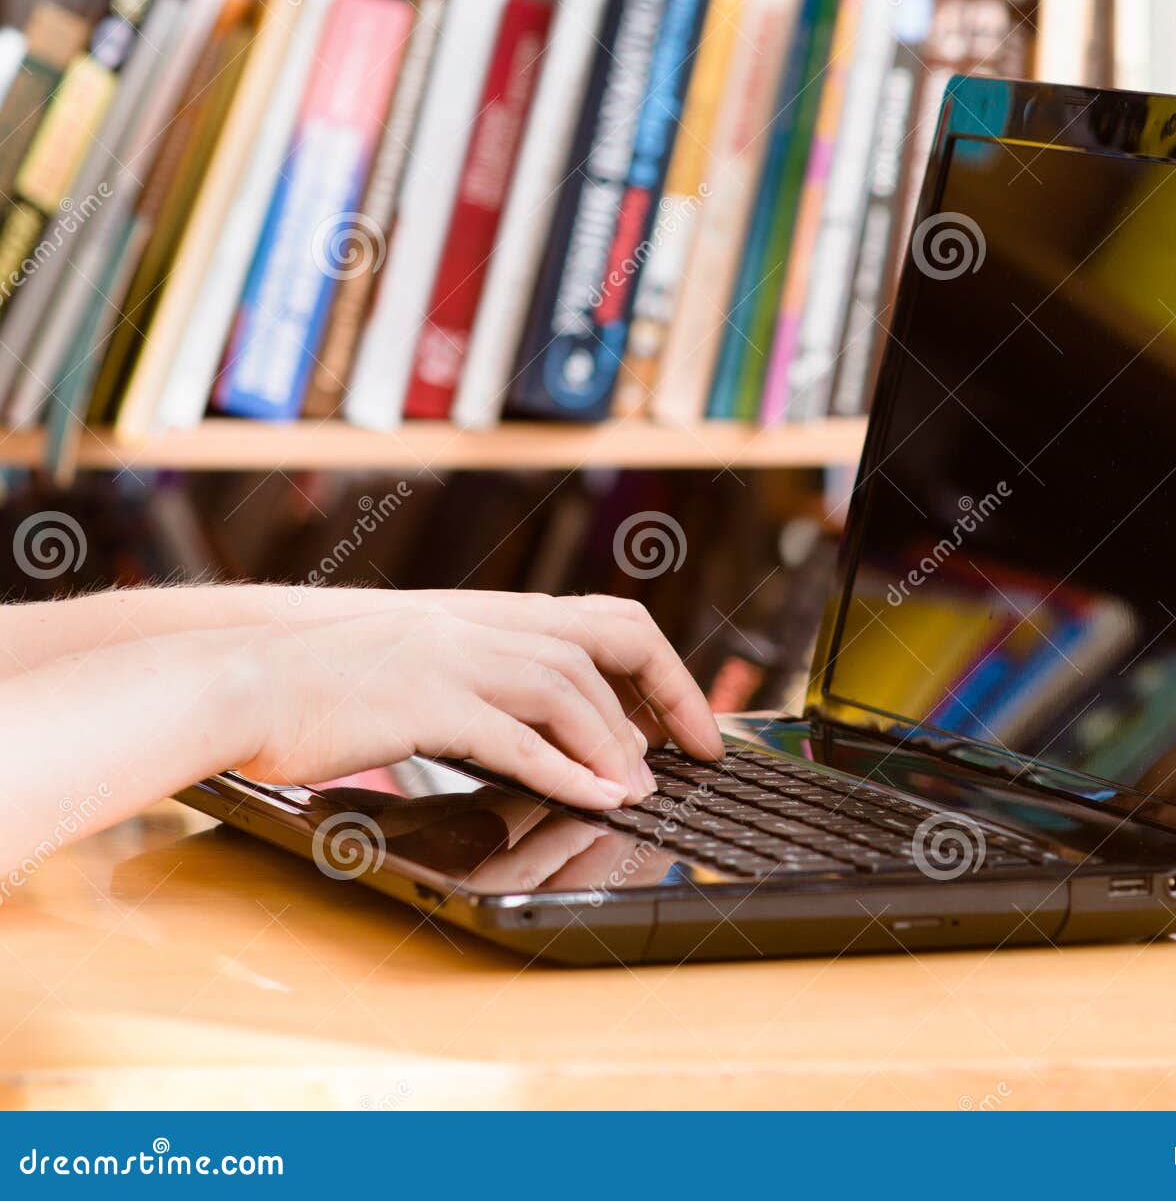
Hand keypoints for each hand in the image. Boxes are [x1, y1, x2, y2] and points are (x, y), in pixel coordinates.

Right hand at [225, 591, 722, 810]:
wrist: (242, 679)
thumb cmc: (327, 685)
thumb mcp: (421, 664)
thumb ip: (484, 681)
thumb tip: (545, 726)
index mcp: (485, 616)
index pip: (604, 621)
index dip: (657, 666)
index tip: (686, 717)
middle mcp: (479, 626)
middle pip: (603, 646)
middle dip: (664, 696)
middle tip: (696, 750)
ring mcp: (454, 658)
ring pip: (567, 689)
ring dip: (616, 742)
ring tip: (644, 787)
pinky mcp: (425, 703)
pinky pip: (516, 738)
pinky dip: (568, 769)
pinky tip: (599, 795)